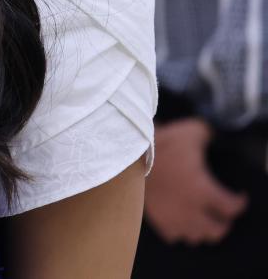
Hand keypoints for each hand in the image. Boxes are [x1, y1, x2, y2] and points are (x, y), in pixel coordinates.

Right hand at [144, 118, 248, 244]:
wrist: (128, 155)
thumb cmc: (160, 144)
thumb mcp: (189, 131)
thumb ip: (205, 133)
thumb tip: (209, 133)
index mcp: (203, 190)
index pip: (231, 207)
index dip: (239, 202)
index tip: (239, 197)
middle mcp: (190, 208)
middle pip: (215, 230)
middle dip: (221, 224)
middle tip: (221, 216)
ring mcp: (172, 215)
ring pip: (195, 236)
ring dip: (201, 230)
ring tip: (201, 221)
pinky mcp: (156, 217)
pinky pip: (173, 235)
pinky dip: (178, 232)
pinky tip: (178, 220)